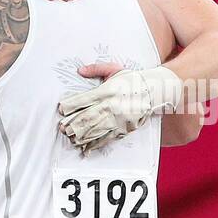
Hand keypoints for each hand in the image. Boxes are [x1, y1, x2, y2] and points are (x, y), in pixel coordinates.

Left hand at [58, 64, 184, 151]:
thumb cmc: (133, 80)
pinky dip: (95, 145)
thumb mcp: (115, 70)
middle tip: (62, 129)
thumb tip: (80, 70)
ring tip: (71, 139)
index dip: (70, 105)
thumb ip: (97, 69)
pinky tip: (85, 149)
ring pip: (95, 130)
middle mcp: (110, 105)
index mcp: (106, 91)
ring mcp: (117, 118)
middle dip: (73, 124)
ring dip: (81, 136)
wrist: (156, 91)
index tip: (61, 110)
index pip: (83, 99)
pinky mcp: (123, 128)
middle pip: (87, 117)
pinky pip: (106, 138)